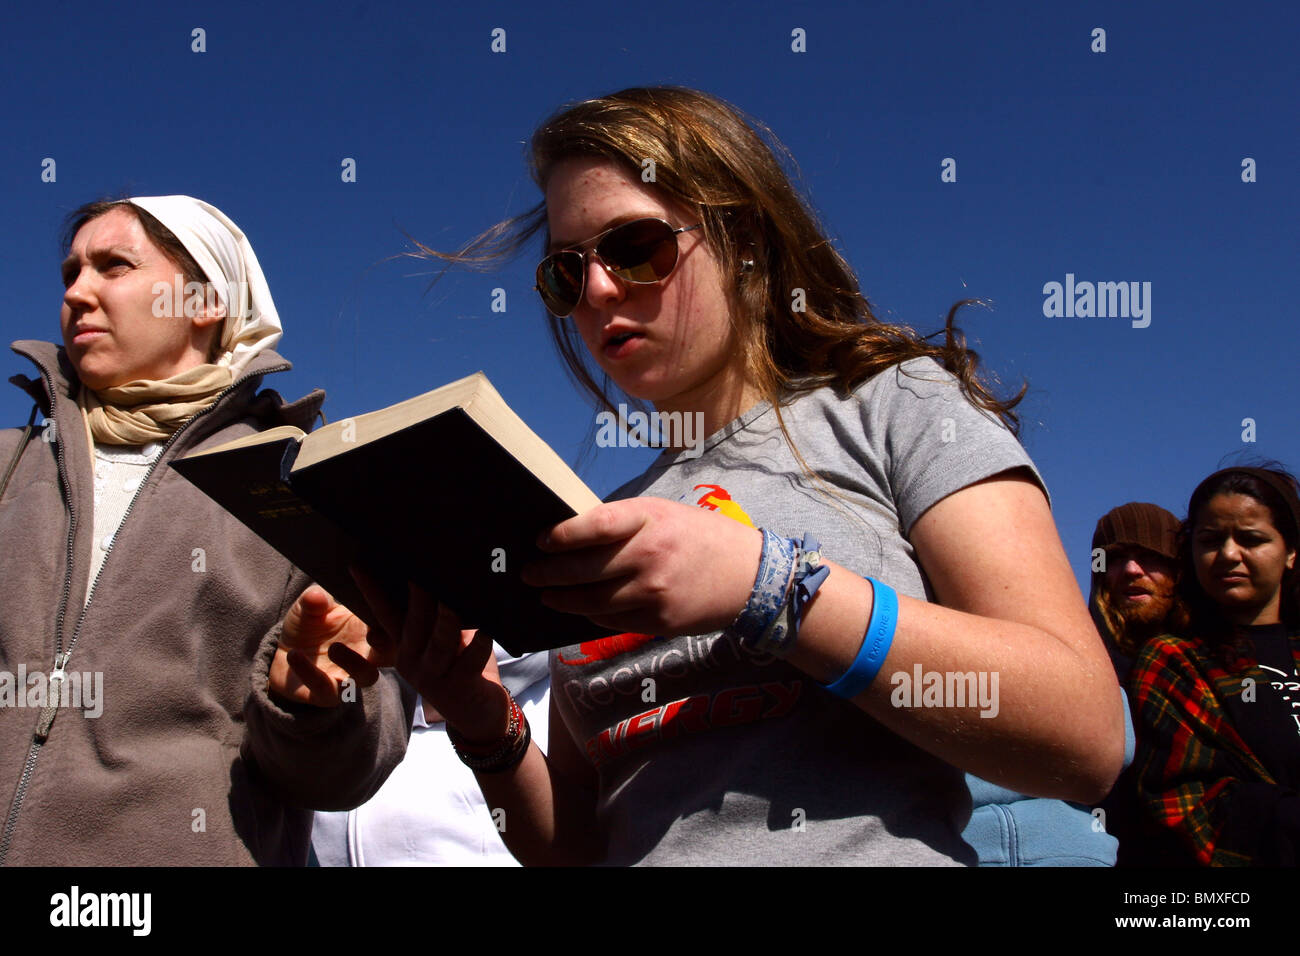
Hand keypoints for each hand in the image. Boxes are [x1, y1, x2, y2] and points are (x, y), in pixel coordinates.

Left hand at [269, 585, 395, 706]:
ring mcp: (349, 677)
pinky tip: (294, 654)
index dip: (393, 619)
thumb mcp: (308, 607)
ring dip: (354, 662)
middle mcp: (366, 655)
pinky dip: (310, 672)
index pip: (390, 625)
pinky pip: (325, 689)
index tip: (385, 608)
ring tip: (333, 647)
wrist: (281, 654)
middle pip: (393, 654)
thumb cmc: (307, 625)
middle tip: (376, 634)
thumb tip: (317, 596)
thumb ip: (314, 599)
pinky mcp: (326, 695)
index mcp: (368, 629)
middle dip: (390, 645)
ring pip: (367, 676)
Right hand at [350, 568, 508, 741]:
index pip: (385, 615)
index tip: (357, 566)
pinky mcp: (459, 687)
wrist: (480, 717)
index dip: (372, 592)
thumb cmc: (464, 670)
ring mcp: (434, 677)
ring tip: (450, 603)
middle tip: (420, 576)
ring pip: (439, 644)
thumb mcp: (447, 642)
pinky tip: (488, 630)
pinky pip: (470, 660)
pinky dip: (480, 644)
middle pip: (412, 626)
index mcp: (407, 647)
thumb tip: (442, 580)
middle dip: (416, 601)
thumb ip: (440, 618)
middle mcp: (413, 662)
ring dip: (446, 621)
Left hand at [520, 497, 761, 635]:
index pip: (594, 525)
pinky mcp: (657, 621)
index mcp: (650, 519)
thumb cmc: (702, 538)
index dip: (562, 535)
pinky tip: (580, 608)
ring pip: (592, 601)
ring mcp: (653, 592)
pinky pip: (611, 620)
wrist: (750, 577)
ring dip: (562, 599)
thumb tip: (574, 535)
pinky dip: (591, 614)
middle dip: (548, 573)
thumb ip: (625, 523)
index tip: (541, 540)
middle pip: (584, 568)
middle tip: (529, 573)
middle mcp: (649, 556)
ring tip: (546, 595)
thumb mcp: (665, 514)